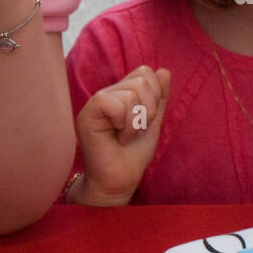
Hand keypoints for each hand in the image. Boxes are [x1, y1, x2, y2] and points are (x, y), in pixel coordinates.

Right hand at [75, 65, 170, 204]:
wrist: (119, 181)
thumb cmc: (132, 155)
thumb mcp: (152, 122)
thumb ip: (159, 98)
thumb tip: (164, 71)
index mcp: (120, 94)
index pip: (144, 72)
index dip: (154, 96)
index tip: (145, 121)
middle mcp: (107, 94)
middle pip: (140, 80)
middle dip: (149, 110)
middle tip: (136, 131)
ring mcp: (96, 103)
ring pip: (130, 93)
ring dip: (136, 121)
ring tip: (126, 136)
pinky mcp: (87, 114)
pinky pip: (114, 103)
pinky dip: (124, 123)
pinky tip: (117, 137)